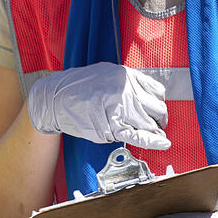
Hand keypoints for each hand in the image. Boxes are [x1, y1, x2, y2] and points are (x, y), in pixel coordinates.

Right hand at [27, 62, 169, 149]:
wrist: (54, 97)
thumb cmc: (77, 86)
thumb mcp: (105, 74)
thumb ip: (126, 82)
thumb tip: (145, 95)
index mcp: (126, 76)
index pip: (157, 91)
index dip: (158, 104)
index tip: (156, 111)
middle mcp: (126, 90)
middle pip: (156, 108)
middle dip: (159, 120)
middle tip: (156, 126)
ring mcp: (119, 108)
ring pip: (149, 123)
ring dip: (155, 132)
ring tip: (155, 136)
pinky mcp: (111, 125)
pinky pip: (138, 135)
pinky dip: (153, 141)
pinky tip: (163, 144)